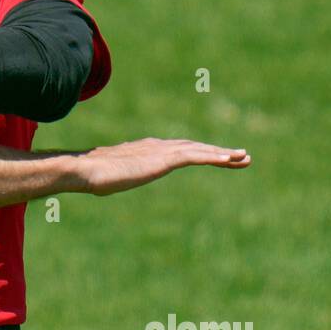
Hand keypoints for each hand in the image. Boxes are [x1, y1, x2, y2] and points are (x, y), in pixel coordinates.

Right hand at [74, 138, 250, 194]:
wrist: (86, 170)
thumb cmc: (91, 177)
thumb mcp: (107, 178)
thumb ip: (112, 176)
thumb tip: (99, 182)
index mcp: (147, 151)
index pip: (181, 150)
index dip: (201, 152)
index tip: (217, 158)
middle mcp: (158, 146)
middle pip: (196, 147)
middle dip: (220, 152)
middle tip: (242, 157)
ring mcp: (162, 151)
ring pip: (201, 150)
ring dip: (224, 154)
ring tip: (244, 158)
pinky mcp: (164, 159)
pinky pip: (195, 157)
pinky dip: (214, 157)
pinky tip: (230, 160)